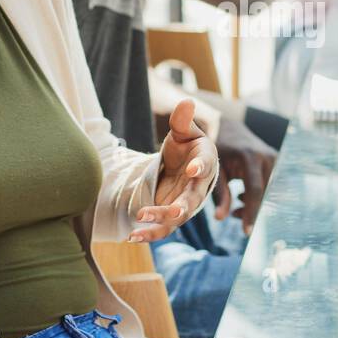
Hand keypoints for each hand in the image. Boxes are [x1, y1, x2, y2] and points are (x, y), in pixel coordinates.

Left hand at [130, 99, 218, 241]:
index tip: (193, 169)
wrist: (183, 165)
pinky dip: (149, 234)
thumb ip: (182, 120)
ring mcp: (186, 204)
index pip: (206, 165)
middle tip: (175, 212)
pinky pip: (163, 228)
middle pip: (193, 199)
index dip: (201, 167)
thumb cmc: (185, 145)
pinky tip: (131, 236)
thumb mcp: (182, 131)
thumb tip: (186, 101)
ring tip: (141, 217)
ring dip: (160, 222)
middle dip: (184, 207)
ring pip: (176, 218)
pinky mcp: (172, 216)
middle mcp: (198, 187)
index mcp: (205, 161)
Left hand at [213, 115, 276, 234]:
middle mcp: (267, 157)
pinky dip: (258, 196)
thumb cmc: (216, 150)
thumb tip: (220, 219)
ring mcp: (275, 159)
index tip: (246, 233)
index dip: (251, 213)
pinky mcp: (277, 162)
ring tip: (236, 205)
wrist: (227, 127)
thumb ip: (219, 195)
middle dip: (252, 210)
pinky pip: (270, 186)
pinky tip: (242, 197)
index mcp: (250, 157)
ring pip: (269, 192)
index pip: (255, 191)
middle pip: (265, 195)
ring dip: (254, 203)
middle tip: (235, 215)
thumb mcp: (215, 171)